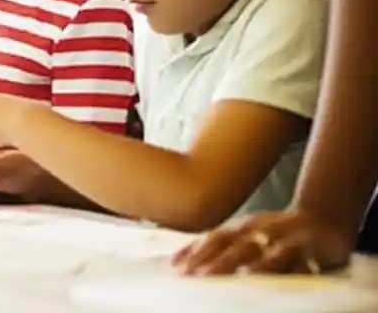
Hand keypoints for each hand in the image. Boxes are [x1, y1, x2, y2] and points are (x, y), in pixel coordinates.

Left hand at [171, 210, 354, 275]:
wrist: (323, 220)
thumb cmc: (276, 233)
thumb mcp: (245, 234)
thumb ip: (217, 245)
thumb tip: (178, 259)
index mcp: (241, 227)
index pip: (214, 237)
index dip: (195, 250)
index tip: (176, 267)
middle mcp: (260, 230)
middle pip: (232, 245)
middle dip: (212, 261)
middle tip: (193, 276)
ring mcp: (284, 238)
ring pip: (262, 252)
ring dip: (243, 264)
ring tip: (226, 276)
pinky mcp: (309, 249)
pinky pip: (295, 260)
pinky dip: (282, 269)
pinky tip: (270, 278)